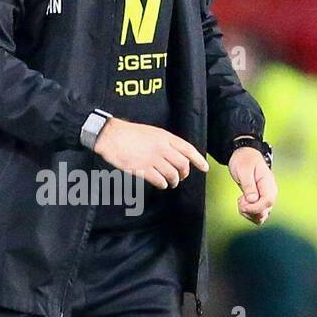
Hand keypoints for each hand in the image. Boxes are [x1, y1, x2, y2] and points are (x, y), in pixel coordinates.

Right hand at [94, 117, 208, 188]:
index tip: (205, 168)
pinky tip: (161, 184)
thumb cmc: (130, 133)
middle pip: (182, 165)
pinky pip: (159, 180)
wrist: (112, 136)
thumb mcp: (153, 132)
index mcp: (165, 137)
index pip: (188, 149)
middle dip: (185, 173)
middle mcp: (162, 148)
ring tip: (171, 183)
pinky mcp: (142, 169)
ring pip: (172, 175)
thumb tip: (177, 154)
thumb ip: (166, 142)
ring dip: (174, 181)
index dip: (199, 160)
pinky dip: (163, 184)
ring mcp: (152, 159)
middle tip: (182, 177)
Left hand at [228, 147, 275, 224]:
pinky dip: (248, 213)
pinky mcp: (259, 201)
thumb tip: (253, 200)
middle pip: (265, 211)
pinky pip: (256, 214)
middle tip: (240, 200)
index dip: (255, 207)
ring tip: (240, 201)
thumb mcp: (244, 170)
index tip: (242, 205)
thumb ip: (249, 185)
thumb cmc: (244, 160)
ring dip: (248, 213)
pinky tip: (242, 203)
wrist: (244, 155)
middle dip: (250, 211)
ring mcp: (264, 198)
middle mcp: (269, 193)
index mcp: (268, 184)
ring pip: (260, 216)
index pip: (267, 202)